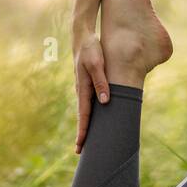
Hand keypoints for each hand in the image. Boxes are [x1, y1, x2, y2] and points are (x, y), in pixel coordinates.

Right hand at [72, 30, 110, 153]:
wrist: (82, 35)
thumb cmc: (91, 48)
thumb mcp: (97, 63)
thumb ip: (101, 82)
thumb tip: (105, 102)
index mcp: (83, 87)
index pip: (83, 115)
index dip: (83, 132)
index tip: (80, 146)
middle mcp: (81, 90)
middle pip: (83, 116)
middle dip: (82, 133)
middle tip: (81, 151)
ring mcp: (84, 87)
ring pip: (85, 110)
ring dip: (86, 125)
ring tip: (88, 139)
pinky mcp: (88, 82)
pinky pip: (88, 102)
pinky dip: (90, 113)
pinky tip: (95, 117)